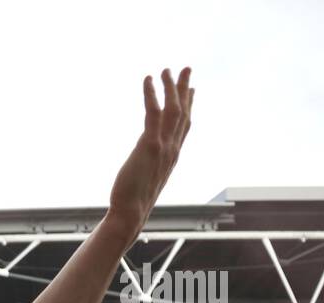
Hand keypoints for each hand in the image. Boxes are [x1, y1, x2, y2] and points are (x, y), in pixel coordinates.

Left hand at [108, 68, 193, 234]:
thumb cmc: (133, 201)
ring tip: (166, 69)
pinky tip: (148, 79)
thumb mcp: (146, 180)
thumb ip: (149, 166)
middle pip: (184, 112)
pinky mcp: (150, 145)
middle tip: (186, 69)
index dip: (190, 106)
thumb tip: (144, 160)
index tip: (192, 90)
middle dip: (185, 89)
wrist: (131, 213)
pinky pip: (153, 113)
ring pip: (173, 109)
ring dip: (170, 86)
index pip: (185, 126)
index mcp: (173, 156)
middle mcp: (173, 149)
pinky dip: (151, 94)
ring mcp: (164, 146)